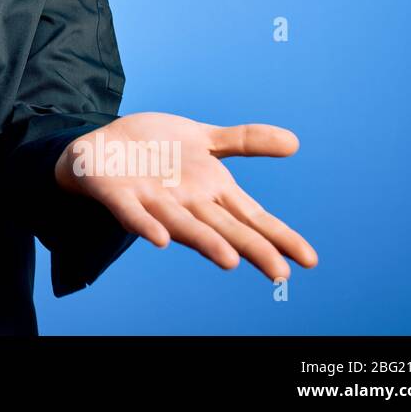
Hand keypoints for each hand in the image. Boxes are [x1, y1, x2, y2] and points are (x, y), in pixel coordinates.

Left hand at [54, 111, 318, 281]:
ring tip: (230, 262)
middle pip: (224, 228)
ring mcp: (153, 201)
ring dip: (205, 243)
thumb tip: (294, 143)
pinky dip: (145, 226)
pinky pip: (132, 215)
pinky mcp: (119, 196)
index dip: (278, 236)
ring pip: (183, 226)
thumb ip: (244, 141)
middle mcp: (186, 203)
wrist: (101, 146)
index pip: (251, 216)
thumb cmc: (157, 150)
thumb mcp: (203, 138)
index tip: (309, 260)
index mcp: (210, 191)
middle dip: (252, 249)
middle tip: (281, 273)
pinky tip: (159, 239)